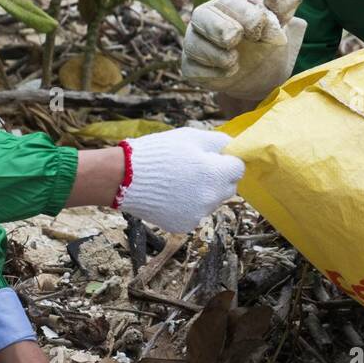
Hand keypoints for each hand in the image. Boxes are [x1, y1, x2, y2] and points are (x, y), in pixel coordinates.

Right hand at [119, 127, 244, 233]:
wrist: (125, 178)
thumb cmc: (158, 152)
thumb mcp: (190, 136)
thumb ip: (217, 141)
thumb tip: (231, 147)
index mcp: (215, 174)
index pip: (238, 169)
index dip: (226, 161)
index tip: (213, 157)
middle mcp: (211, 198)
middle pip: (228, 188)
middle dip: (218, 178)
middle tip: (196, 168)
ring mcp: (198, 214)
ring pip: (211, 202)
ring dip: (203, 192)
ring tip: (178, 181)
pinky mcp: (184, 225)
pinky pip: (195, 213)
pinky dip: (188, 205)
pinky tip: (171, 194)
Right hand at [181, 0, 305, 98]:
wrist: (260, 72)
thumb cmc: (266, 38)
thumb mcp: (280, 20)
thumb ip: (282, 5)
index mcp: (227, 3)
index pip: (229, 2)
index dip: (245, 16)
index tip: (261, 32)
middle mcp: (206, 19)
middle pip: (200, 16)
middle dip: (219, 28)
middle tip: (236, 39)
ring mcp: (196, 43)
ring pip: (193, 44)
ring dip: (215, 54)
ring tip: (235, 61)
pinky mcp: (192, 67)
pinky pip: (191, 68)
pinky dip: (210, 73)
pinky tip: (229, 73)